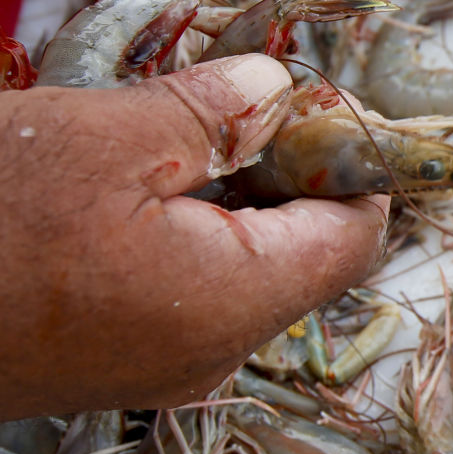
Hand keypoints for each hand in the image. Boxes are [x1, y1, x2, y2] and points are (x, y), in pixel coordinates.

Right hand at [0, 55, 389, 420]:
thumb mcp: (96, 140)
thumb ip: (209, 114)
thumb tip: (276, 90)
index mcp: (233, 303)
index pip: (355, 234)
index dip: (349, 156)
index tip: (312, 94)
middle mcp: (210, 352)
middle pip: (299, 248)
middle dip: (278, 161)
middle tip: (235, 86)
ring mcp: (154, 366)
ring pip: (233, 264)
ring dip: (219, 186)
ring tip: (171, 117)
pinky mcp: (101, 362)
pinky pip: (175, 287)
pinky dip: (171, 224)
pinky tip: (125, 171)